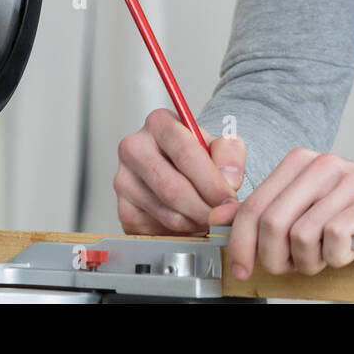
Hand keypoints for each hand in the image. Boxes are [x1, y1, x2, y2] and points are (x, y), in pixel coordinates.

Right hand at [115, 108, 246, 235]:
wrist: (176, 172)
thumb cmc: (195, 157)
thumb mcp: (218, 146)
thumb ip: (230, 155)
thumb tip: (228, 180)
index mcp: (159, 122)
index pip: (185, 153)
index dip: (211, 182)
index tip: (228, 200)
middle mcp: (134, 147)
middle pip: (173, 187)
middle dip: (204, 208)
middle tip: (223, 217)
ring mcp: (124, 179)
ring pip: (167, 212)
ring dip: (195, 222)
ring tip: (211, 219)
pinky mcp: (124, 209)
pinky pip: (158, 228)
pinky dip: (180, 231)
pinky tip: (191, 222)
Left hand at [208, 148, 353, 278]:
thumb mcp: (311, 208)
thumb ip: (270, 210)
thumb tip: (223, 218)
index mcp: (301, 163)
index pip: (254, 205)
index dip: (240, 243)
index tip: (240, 267)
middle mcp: (321, 165)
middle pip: (271, 223)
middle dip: (275, 258)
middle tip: (291, 269)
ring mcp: (347, 180)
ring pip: (301, 235)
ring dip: (310, 261)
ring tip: (327, 259)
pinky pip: (334, 237)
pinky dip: (338, 256)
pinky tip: (349, 252)